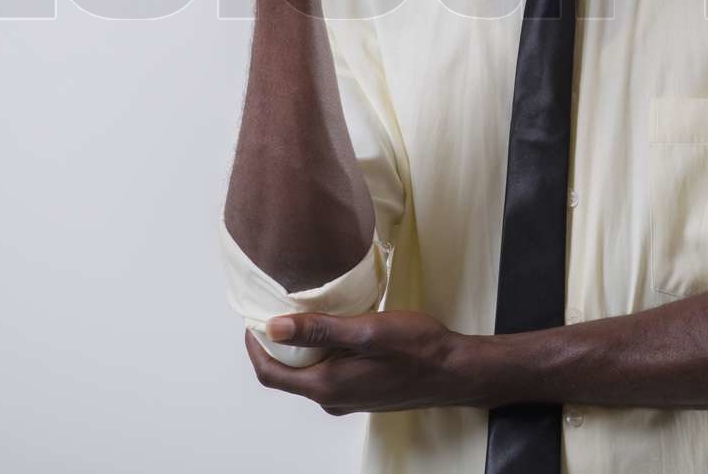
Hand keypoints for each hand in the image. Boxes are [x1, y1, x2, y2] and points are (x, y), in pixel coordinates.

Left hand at [243, 311, 486, 414]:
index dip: (255, 348)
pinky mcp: (360, 392)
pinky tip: (335, 329)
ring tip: (304, 313)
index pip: (271, 374)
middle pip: (286, 375)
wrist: (454, 371)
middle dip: (275, 344)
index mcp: (327, 386)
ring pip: (307, 374)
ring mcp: (346, 398)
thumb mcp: (367, 331)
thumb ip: (319, 329)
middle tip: (277, 309)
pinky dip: (320, 353)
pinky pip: (327, 374)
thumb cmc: (418, 349)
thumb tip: (273, 327)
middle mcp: (331, 399)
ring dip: (299, 347)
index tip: (253, 319)